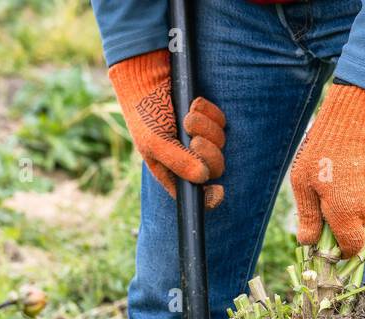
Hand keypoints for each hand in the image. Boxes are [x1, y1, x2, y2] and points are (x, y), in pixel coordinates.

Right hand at [109, 49, 225, 208]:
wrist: (146, 74)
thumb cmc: (143, 112)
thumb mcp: (153, 141)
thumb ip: (178, 162)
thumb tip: (203, 177)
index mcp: (172, 171)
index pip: (196, 194)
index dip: (209, 198)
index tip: (218, 191)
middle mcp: (188, 157)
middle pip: (214, 168)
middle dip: (208, 153)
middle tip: (193, 139)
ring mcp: (199, 137)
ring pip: (220, 143)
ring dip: (206, 129)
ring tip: (187, 116)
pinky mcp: (207, 117)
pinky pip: (221, 122)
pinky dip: (210, 113)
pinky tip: (194, 103)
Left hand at [290, 83, 364, 256]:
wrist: (355, 115)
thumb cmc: (322, 150)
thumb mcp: (304, 184)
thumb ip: (308, 217)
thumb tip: (308, 243)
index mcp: (346, 214)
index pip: (352, 248)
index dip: (340, 251)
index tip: (327, 244)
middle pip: (355, 228)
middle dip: (341, 223)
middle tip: (321, 201)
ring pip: (362, 208)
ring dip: (348, 202)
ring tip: (332, 177)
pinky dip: (357, 187)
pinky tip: (345, 166)